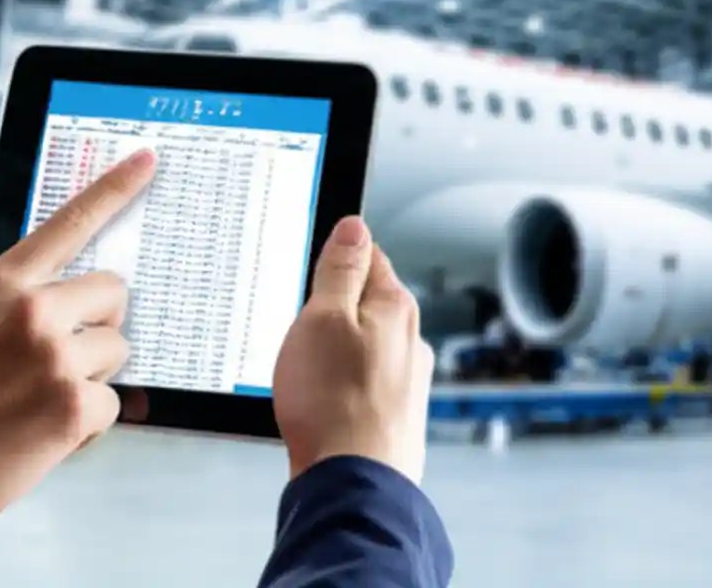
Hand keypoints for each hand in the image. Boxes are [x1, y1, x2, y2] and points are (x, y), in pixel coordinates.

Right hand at [0, 149, 156, 540]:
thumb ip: (23, 303)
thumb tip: (81, 302)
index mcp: (3, 283)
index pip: (71, 222)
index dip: (115, 188)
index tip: (148, 160)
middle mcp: (34, 309)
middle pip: (115, 294)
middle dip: (100, 324)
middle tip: (60, 357)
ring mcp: (56, 354)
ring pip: (118, 350)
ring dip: (92, 376)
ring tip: (40, 399)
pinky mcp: (75, 402)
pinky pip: (114, 403)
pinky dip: (88, 424)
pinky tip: (46, 431)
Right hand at [273, 216, 432, 483]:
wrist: (354, 483)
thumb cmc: (335, 405)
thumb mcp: (323, 318)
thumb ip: (340, 271)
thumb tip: (354, 228)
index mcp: (396, 307)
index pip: (369, 256)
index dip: (336, 256)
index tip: (313, 261)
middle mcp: (411, 340)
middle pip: (367, 302)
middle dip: (333, 308)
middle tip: (300, 325)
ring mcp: (407, 379)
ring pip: (365, 345)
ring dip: (336, 350)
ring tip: (308, 371)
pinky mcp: (396, 413)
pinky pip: (364, 382)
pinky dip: (342, 384)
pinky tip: (323, 402)